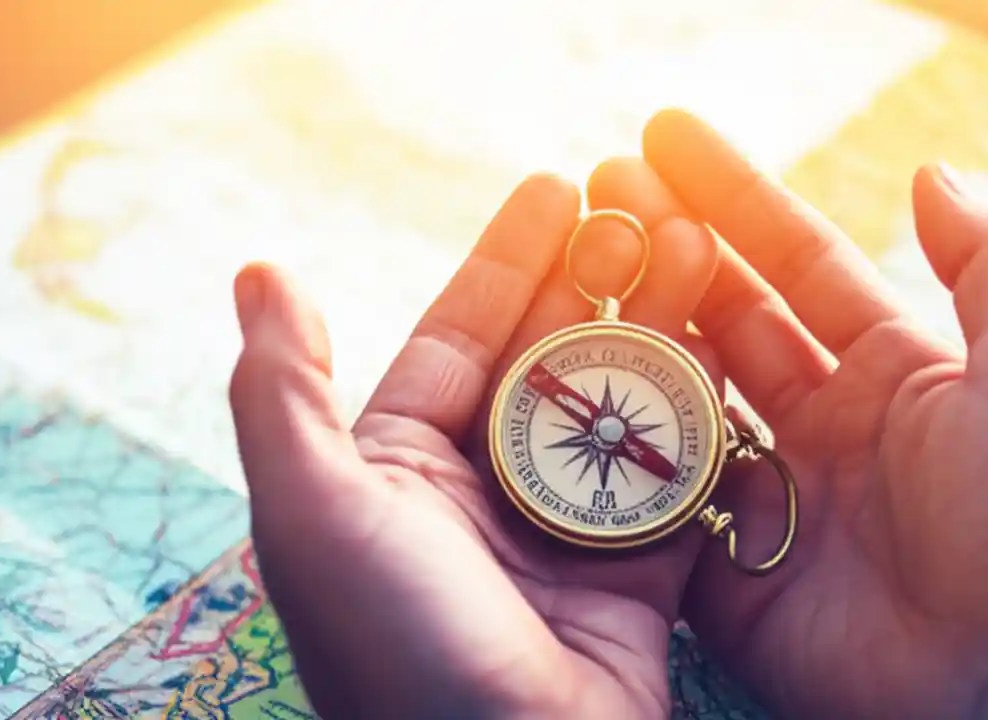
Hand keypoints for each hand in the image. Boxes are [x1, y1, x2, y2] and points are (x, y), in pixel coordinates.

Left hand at [227, 175, 721, 717]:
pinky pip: (671, 471)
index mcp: (398, 474)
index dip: (506, 260)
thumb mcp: (314, 513)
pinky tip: (727, 342)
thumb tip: (260, 271)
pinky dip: (698, 409)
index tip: (557, 188)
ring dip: (654, 327)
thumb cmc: (398, 651)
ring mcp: (562, 531)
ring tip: (696, 249)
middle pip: (547, 359)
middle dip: (594, 279)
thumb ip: (285, 392)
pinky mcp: (636, 569)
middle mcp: (480, 496)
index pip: (459, 339)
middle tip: (641, 203)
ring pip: (615, 403)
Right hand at [587, 110, 987, 718]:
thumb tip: (929, 173)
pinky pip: (663, 503)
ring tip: (570, 267)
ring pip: (684, 401)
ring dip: (632, 335)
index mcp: (895, 373)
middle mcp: (827, 428)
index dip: (732, 198)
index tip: (663, 141)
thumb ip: (987, 262)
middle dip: (665, 252)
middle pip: (729, 319)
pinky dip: (619, 455)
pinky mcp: (731, 575)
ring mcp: (773, 499)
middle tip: (596, 189)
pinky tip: (568, 393)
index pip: (798, 264)